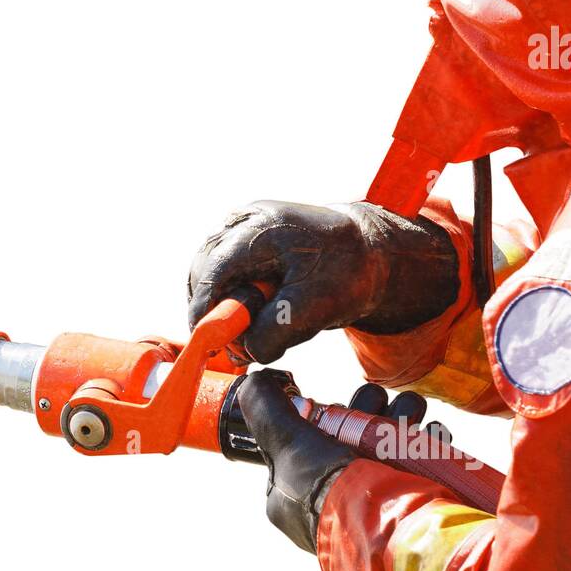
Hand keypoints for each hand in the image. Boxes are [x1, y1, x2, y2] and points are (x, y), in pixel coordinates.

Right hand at [187, 201, 458, 363]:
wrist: (367, 250)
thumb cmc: (347, 274)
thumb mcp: (318, 307)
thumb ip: (277, 331)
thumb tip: (243, 351)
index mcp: (266, 226)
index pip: (216, 268)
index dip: (204, 308)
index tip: (203, 341)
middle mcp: (246, 219)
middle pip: (205, 268)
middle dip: (211, 309)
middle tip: (231, 346)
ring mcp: (240, 225)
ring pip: (207, 271)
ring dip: (218, 304)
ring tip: (245, 332)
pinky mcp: (241, 238)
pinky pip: (219, 270)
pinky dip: (226, 296)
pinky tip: (248, 316)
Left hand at [238, 369, 438, 552]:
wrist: (385, 533)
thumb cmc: (329, 492)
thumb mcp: (287, 446)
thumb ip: (266, 412)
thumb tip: (253, 382)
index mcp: (296, 493)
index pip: (309, 440)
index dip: (327, 413)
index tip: (340, 400)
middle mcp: (332, 498)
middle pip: (351, 437)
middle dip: (369, 410)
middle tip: (380, 400)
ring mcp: (371, 503)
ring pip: (387, 445)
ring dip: (400, 417)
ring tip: (411, 409)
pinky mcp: (408, 504)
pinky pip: (417, 463)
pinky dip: (425, 443)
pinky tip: (431, 431)